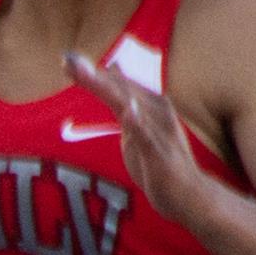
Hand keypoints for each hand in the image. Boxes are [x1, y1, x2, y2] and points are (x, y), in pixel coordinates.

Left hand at [64, 51, 218, 234]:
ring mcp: (159, 131)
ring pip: (130, 106)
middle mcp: (156, 111)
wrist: (188, 195)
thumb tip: (112, 71)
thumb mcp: (137, 126)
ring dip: (110, 89)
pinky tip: (128, 111)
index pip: (118, 83)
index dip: (92, 72)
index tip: (66, 59)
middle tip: (68, 60)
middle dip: (94, 75)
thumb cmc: (160, 159)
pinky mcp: (160, 153)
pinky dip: (137, 123)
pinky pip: (147, 136)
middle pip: (120, 89)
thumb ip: (124, 100)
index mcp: (150, 104)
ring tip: (88, 75)